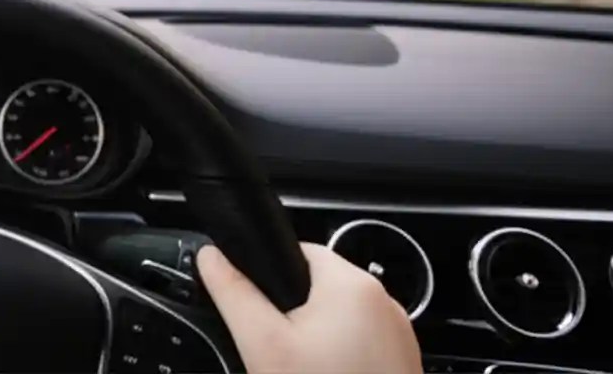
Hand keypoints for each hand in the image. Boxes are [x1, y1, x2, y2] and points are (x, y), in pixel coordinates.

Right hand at [196, 242, 420, 373]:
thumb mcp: (264, 344)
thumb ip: (234, 293)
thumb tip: (211, 256)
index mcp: (353, 284)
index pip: (299, 252)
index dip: (270, 278)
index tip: (261, 315)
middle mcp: (384, 302)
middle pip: (319, 288)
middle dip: (293, 315)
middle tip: (280, 352)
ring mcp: (398, 335)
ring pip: (338, 319)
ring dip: (316, 338)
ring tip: (304, 372)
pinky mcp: (402, 362)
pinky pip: (359, 344)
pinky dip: (339, 358)